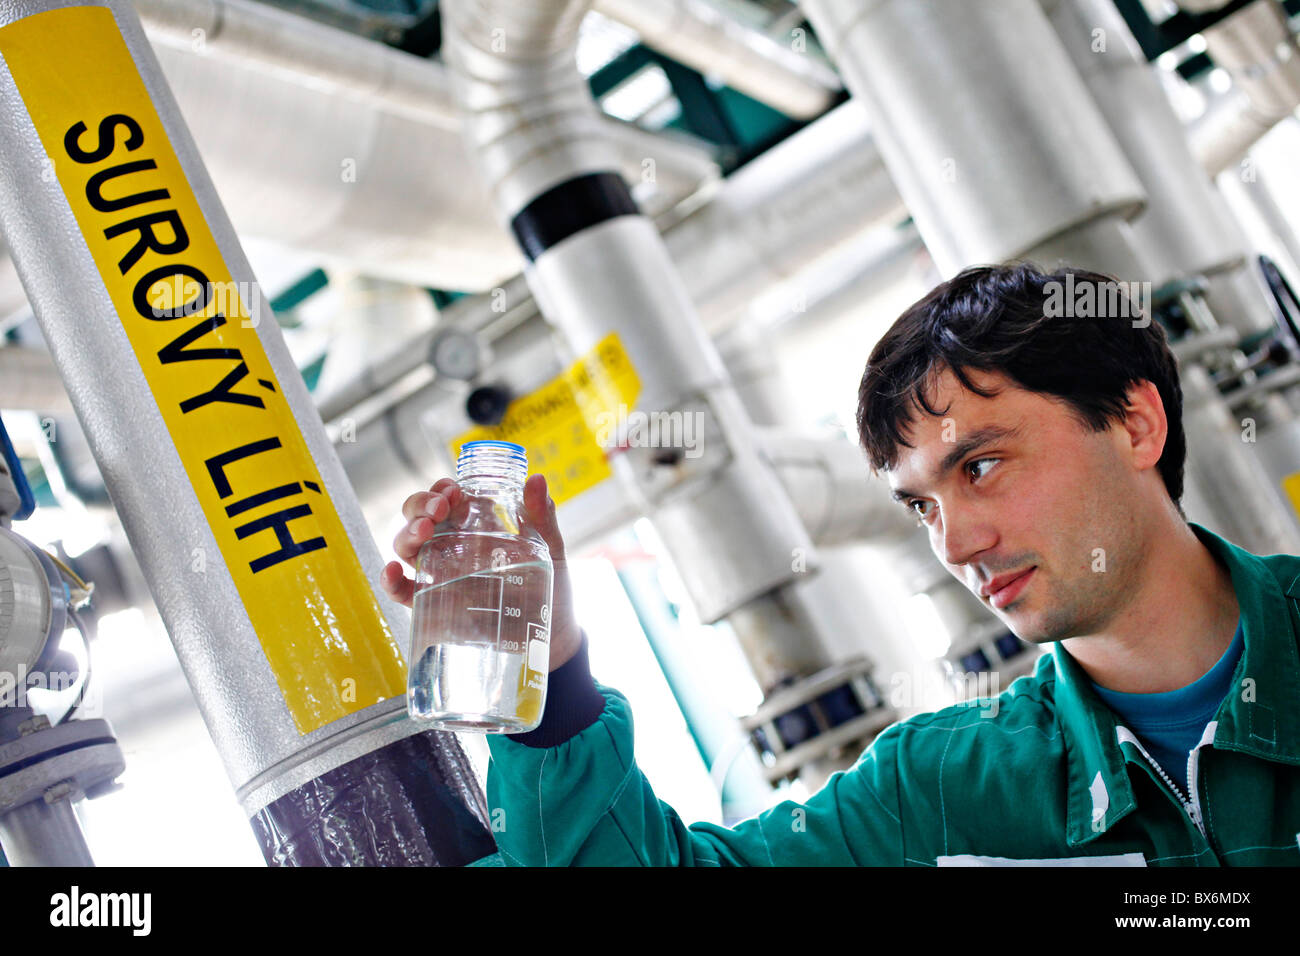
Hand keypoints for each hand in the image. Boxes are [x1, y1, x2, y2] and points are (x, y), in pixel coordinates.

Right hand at [379, 473, 583, 671]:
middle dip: (420, 506)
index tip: (452, 490)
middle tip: (439, 509)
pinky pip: (403, 590)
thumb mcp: (550, 548)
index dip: (441, 489)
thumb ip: (543, 516)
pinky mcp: (434, 604)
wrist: (552, 634)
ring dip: (407, 534)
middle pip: (418, 516)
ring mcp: (440, 574)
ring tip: (423, 532)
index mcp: (474, 524)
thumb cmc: (549, 583)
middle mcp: (450, 545)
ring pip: (407, 547)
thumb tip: (537, 479)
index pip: (446, 497)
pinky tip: (392, 571)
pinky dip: (390, 580)